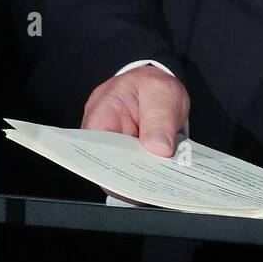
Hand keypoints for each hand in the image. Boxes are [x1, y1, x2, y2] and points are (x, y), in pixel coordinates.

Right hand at [82, 65, 189, 199]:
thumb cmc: (153, 84)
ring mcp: (118, 148)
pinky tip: (166, 172)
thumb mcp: (160, 91)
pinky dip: (152, 172)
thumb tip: (158, 149)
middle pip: (111, 167)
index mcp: (100, 116)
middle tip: (157, 177)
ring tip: (165, 175)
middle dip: (134, 176)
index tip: (136, 178)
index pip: (96, 153)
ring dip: (145, 175)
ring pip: (126, 172)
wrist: (160, 84)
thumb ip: (159, 118)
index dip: (112, 170)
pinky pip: (138, 170)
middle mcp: (104, 136)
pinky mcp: (133, 156)